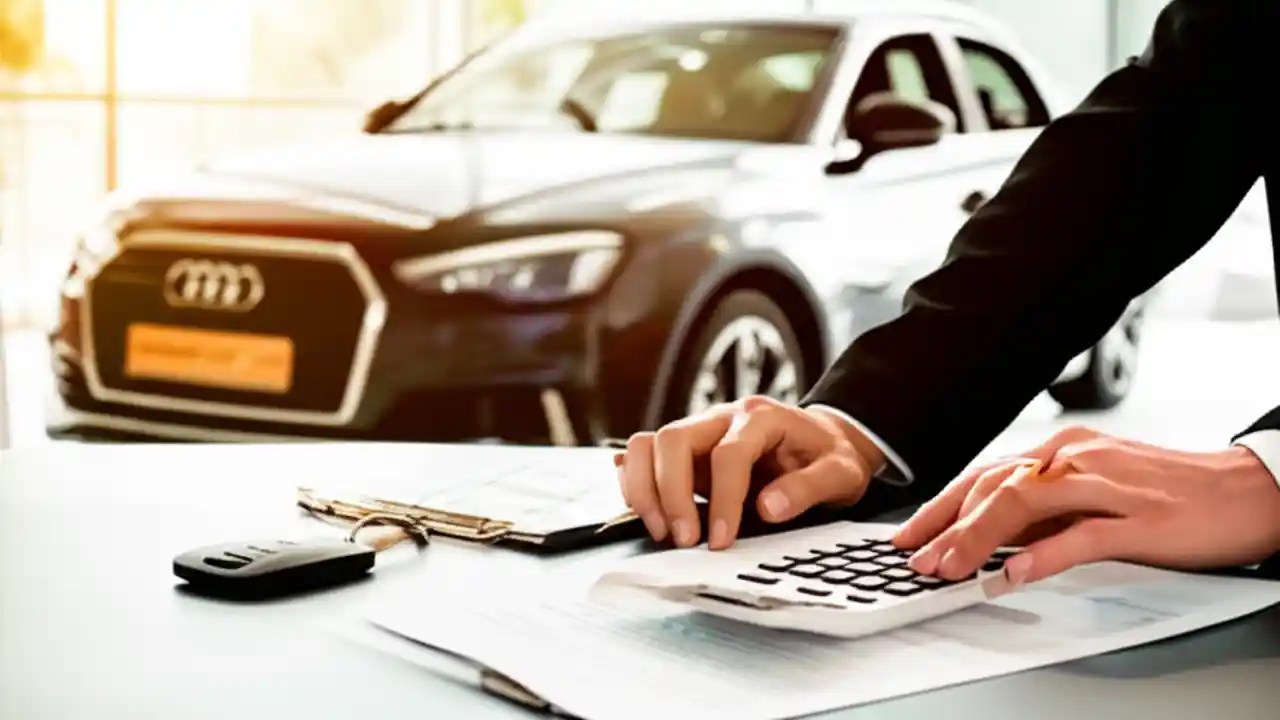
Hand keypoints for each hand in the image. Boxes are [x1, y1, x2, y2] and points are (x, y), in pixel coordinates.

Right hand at [616, 397, 883, 549]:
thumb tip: (768, 508)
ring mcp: (698, 431)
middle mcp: (722, 417)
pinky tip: (645, 511)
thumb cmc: (830, 456)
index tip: (722, 540)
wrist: (824, 440)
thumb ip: (808, 488)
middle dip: (670, 494)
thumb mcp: (841, 472)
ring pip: (648, 444)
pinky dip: (635, 483)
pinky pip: (643, 455)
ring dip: (643, 488)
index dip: (722, 500)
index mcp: (761, 417)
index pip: (728, 454)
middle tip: (684, 539)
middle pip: (674, 439)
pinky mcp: (685, 451)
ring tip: (661, 531)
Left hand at [894, 426, 1279, 584]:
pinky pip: (1082, 537)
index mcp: (1063, 451)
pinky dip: (1042, 555)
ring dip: (977, 537)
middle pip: (994, 486)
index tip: (909, 534)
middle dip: (946, 524)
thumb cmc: (1168, 492)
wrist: (1246, 490)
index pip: (986, 475)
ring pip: (1024, 503)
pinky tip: (1013, 573)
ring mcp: (1108, 487)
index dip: (941, 506)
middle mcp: (1077, 460)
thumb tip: (992, 537)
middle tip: (915, 558)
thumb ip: (1045, 510)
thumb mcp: (1093, 491)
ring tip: (947, 567)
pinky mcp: (1139, 520)